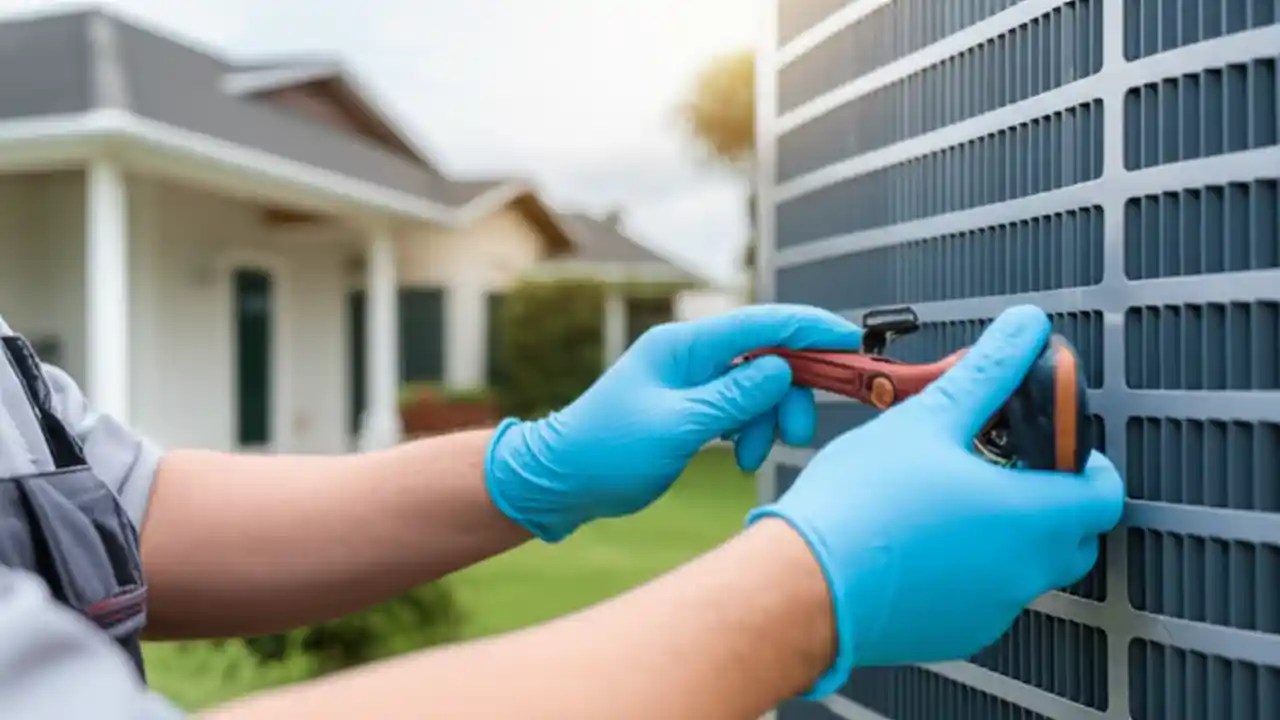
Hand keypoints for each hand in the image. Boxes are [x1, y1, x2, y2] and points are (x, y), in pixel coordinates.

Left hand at [485, 304, 861, 541]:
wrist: (562, 480)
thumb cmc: (608, 450)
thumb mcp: (678, 425)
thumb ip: (734, 397)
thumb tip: (782, 369)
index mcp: (685, 346)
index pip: (762, 324)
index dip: (811, 328)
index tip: (851, 341)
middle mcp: (692, 356)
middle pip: (768, 358)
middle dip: (791, 394)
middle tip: (795, 434)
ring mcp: (692, 381)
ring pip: (758, 388)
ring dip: (768, 421)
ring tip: (752, 456)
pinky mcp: (693, 408)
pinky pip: (740, 409)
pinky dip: (751, 431)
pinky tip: (742, 457)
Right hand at [749, 305, 1123, 697]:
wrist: (802, 587)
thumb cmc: (859, 507)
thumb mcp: (926, 420)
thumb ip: (987, 372)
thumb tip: (1024, 329)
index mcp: (1029, 517)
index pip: (1105, 494)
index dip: (1090, 463)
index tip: (1058, 444)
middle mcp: (1022, 572)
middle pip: (1074, 535)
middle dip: (1053, 498)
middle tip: (1005, 466)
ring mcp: (989, 610)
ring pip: (1027, 567)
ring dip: (1009, 534)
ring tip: (950, 500)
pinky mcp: (954, 633)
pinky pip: (985, 596)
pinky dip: (970, 568)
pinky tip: (921, 541)